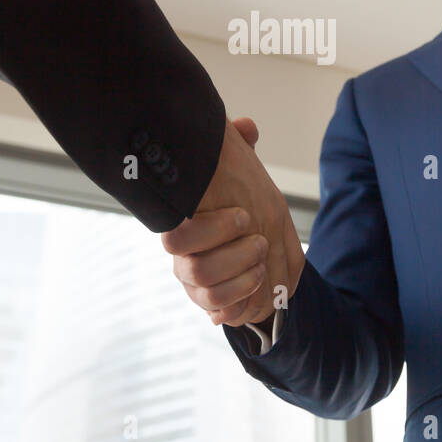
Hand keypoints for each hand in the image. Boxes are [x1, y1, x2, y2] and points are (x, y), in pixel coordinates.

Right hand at [164, 117, 303, 326]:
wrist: (247, 225)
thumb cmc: (233, 187)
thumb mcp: (236, 164)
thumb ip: (237, 145)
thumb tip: (246, 128)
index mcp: (183, 222)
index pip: (179, 237)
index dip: (213, 230)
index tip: (246, 215)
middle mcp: (184, 255)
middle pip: (194, 271)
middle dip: (234, 257)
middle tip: (261, 241)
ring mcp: (195, 279)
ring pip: (206, 294)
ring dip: (241, 280)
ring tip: (262, 263)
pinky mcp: (211, 300)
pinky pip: (217, 313)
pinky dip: (237, 306)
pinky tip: (256, 291)